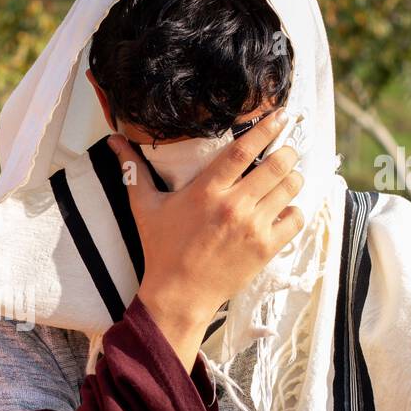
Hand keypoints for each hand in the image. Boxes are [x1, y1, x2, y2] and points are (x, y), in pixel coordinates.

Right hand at [106, 110, 304, 369]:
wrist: (178, 295)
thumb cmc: (161, 249)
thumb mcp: (144, 207)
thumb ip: (134, 171)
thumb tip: (114, 141)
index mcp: (206, 190)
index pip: (244, 149)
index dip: (267, 128)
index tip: (280, 116)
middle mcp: (233, 205)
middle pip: (277, 164)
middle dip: (287, 151)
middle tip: (287, 149)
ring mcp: (253, 227)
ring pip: (290, 188)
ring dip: (292, 177)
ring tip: (287, 176)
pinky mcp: (266, 247)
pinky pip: (296, 218)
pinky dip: (294, 209)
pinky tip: (284, 208)